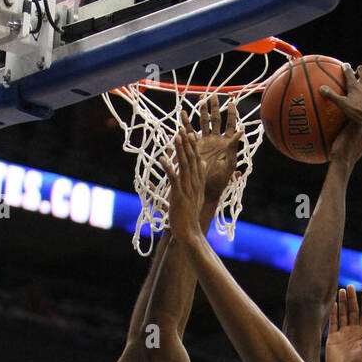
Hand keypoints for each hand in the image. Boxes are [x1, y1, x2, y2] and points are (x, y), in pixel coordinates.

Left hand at [162, 128, 205, 242]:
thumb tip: (199, 168)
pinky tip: (162, 158)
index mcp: (199, 183)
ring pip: (184, 165)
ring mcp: (188, 189)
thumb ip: (196, 182)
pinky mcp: (179, 195)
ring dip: (179, 150)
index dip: (194, 147)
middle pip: (192, 159)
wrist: (189, 232)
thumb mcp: (195, 197)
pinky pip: (173, 178)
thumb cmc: (189, 216)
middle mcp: (195, 184)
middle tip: (182, 129)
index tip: (190, 134)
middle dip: (187, 143)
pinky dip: (168, 167)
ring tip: (175, 137)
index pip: (197, 161)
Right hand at [192, 95, 242, 204]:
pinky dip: (185, 123)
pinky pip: (189, 133)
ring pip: (203, 123)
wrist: (206, 190)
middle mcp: (215, 140)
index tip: (231, 101)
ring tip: (201, 99)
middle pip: (215, 120)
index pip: (230, 124)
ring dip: (202, 111)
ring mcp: (205, 142)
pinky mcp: (195, 147)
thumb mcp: (228, 163)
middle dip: (215, 107)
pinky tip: (182, 113)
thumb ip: (233, 146)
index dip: (231, 113)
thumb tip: (241, 131)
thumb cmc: (219, 180)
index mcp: (226, 143)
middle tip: (214, 95)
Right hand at [325, 286, 361, 361]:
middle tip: (350, 286)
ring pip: (342, 314)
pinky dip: (333, 314)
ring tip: (341, 291)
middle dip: (351, 299)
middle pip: (352, 311)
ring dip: (342, 303)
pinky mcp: (333, 338)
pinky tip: (334, 304)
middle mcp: (353, 331)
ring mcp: (342, 334)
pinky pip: (333, 323)